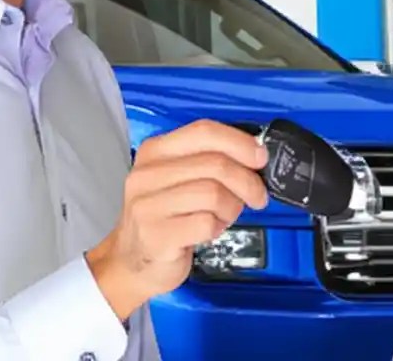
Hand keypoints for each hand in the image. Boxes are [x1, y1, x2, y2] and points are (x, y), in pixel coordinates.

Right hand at [86, 119, 269, 319]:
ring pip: (214, 193)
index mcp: (155, 151)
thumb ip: (208, 161)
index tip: (260, 157)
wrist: (132, 260)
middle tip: (256, 196)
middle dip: (247, 181)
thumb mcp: (178, 179)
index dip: (240, 142)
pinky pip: (206, 223)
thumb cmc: (164, 217)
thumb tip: (255, 154)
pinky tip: (209, 230)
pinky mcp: (156, 235)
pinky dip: (217, 227)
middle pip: (215, 164)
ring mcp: (149, 204)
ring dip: (232, 207)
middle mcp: (147, 174)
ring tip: (225, 216)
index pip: (204, 131)